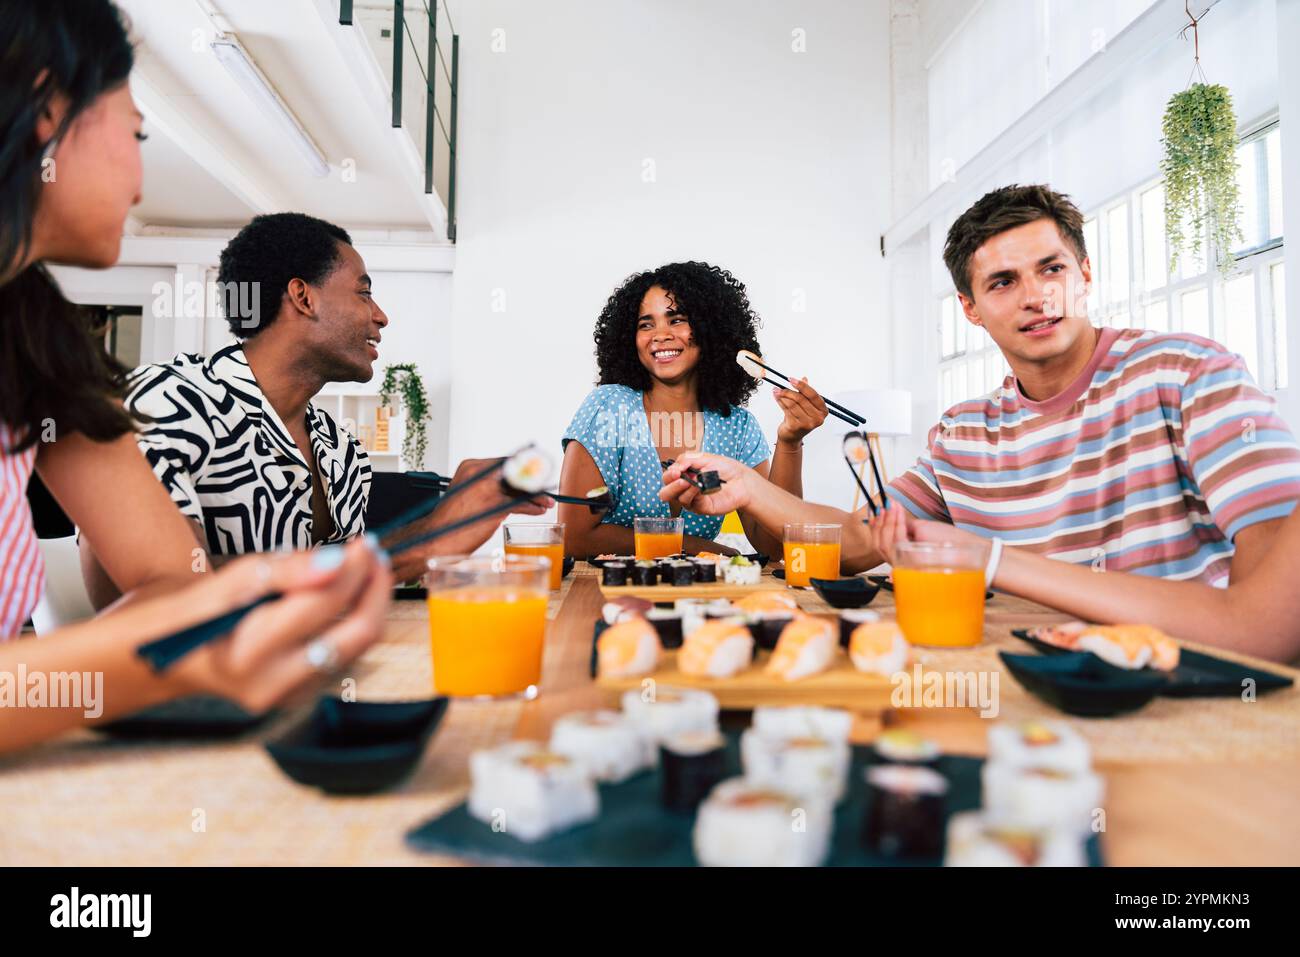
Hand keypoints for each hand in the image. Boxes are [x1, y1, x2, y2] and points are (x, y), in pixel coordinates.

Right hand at [170, 539, 392, 711]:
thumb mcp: (228, 580)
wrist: (157, 656)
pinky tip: (344, 597)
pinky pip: (341, 656)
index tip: (363, 541)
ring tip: (363, 568)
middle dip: (375, 589)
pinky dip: (350, 623)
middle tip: (374, 554)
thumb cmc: (188, 613)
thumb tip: (338, 560)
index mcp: (249, 653)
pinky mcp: (294, 696)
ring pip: (356, 647)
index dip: (353, 568)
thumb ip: (286, 571)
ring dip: (368, 605)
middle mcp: (272, 683)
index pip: (324, 604)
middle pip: (357, 634)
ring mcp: (286, 696)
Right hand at [422, 458, 553, 555]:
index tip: (539, 474)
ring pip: (520, 488)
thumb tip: (517, 488)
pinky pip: (519, 503)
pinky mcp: (492, 506)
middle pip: (516, 473)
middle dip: (535, 482)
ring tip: (547, 502)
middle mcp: (479, 474)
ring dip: (537, 495)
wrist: (435, 538)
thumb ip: (491, 487)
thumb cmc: (452, 519)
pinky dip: (532, 506)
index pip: (507, 462)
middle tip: (547, 490)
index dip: (526, 468)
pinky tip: (538, 510)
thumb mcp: (469, 494)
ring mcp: (486, 489)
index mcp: (472, 467)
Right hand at [660, 451, 753, 515]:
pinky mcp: (700, 507)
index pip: (668, 478)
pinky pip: (689, 502)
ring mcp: (692, 499)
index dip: (669, 474)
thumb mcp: (704, 458)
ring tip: (690, 481)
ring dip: (680, 488)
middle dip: (669, 485)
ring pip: (675, 498)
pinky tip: (699, 487)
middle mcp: (685, 489)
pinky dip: (692, 493)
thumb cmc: (725, 468)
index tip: (676, 470)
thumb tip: (675, 467)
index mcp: (684, 475)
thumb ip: (687, 460)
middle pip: (665, 492)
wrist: (741, 480)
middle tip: (677, 477)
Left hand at [773, 376, 828, 443]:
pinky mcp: (796, 426)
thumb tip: (804, 378)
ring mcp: (807, 423)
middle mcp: (817, 418)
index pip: (813, 395)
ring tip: (776, 391)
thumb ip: (806, 392)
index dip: (802, 386)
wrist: (792, 436)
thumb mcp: (806, 405)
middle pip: (801, 399)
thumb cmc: (800, 418)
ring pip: (792, 404)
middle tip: (779, 386)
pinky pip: (786, 410)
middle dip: (788, 391)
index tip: (791, 379)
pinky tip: (776, 397)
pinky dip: (780, 402)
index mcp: (823, 411)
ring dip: (782, 396)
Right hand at [865, 500, 977, 564]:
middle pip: (879, 546)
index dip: (876, 527)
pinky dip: (895, 525)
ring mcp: (909, 563)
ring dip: (886, 522)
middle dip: (879, 524)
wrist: (974, 553)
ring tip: (892, 507)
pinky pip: (896, 544)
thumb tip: (891, 519)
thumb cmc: (954, 543)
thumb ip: (907, 529)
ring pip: (884, 545)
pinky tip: (899, 513)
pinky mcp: (915, 561)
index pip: (882, 544)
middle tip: (884, 507)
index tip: (877, 511)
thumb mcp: (926, 531)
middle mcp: (905, 563)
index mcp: (906, 557)